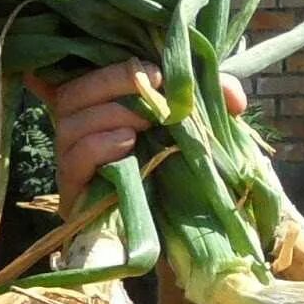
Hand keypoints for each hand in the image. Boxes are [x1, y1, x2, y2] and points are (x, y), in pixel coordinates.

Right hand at [24, 60, 247, 217]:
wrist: (177, 238)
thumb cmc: (182, 173)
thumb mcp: (200, 132)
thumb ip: (215, 106)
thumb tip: (235, 98)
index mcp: (101, 108)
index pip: (80, 74)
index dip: (106, 66)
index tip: (152, 69)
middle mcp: (79, 131)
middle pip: (71, 93)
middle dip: (113, 81)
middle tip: (153, 83)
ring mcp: (71, 163)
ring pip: (69, 124)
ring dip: (110, 113)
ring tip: (146, 119)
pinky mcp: (73, 194)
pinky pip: (72, 162)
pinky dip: (98, 147)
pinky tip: (127, 143)